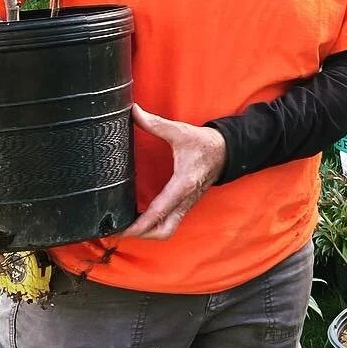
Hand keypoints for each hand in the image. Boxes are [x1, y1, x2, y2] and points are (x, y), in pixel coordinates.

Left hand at [123, 105, 227, 240]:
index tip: (122, 229)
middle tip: (119, 229)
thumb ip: (156, 123)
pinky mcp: (186, 205)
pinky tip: (141, 219)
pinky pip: (170, 223)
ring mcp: (186, 205)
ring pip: (167, 231)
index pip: (158, 212)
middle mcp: (185, 200)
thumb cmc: (205, 144)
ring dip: (148, 233)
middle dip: (141, 234)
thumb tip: (134, 113)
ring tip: (127, 227)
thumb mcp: (181, 132)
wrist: (227, 151)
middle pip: (163, 231)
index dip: (139, 224)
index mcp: (182, 185)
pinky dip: (155, 226)